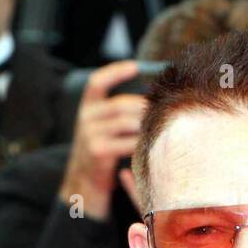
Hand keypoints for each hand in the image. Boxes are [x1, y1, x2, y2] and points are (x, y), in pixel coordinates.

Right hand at [59, 60, 147, 221]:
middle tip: (163, 110)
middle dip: (145, 107)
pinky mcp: (98, 151)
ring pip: (128, 122)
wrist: (84, 181)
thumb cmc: (102, 150)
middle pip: (122, 104)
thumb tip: (154, 96)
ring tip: (161, 127)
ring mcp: (90, 135)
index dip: (114, 72)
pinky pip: (129, 142)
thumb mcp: (102, 126)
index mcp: (87, 108)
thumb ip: (119, 111)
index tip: (134, 67)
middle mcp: (85, 118)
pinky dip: (143, 142)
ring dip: (147, 125)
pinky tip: (152, 144)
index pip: (97, 83)